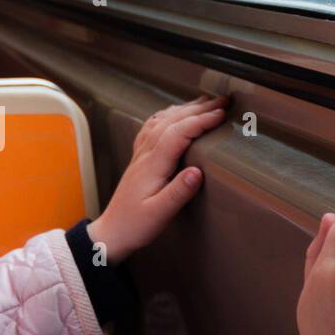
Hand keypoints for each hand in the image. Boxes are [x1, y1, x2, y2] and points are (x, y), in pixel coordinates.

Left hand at [87, 95, 228, 265]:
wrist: (111, 232)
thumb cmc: (135, 226)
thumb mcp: (159, 214)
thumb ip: (178, 193)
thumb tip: (197, 172)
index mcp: (152, 166)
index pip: (178, 134)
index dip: (200, 121)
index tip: (221, 115)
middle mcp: (144, 155)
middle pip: (171, 122)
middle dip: (198, 109)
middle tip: (222, 101)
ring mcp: (140, 155)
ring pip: (161, 121)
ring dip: (183, 109)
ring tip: (204, 102)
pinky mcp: (139, 159)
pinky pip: (151, 128)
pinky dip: (166, 116)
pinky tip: (172, 114)